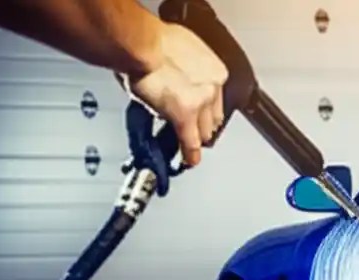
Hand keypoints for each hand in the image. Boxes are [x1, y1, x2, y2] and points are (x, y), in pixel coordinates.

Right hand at [127, 21, 227, 166]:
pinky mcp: (185, 116)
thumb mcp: (176, 50)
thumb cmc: (150, 40)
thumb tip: (171, 74)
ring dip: (196, 137)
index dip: (208, 107)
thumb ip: (181, 68)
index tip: (203, 110)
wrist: (142, 42)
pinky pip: (190, 142)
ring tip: (189, 145)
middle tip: (197, 130)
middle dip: (205, 124)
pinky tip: (189, 160)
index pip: (217, 96)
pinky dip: (190, 154)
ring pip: (204, 131)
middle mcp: (212, 86)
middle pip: (214, 116)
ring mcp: (201, 103)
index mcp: (212, 68)